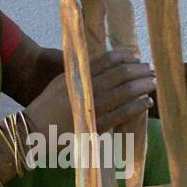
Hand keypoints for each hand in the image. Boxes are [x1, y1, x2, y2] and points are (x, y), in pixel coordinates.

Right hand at [24, 49, 155, 137]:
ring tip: (153, 82)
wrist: (33, 130)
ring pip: (124, 92)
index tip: (136, 56)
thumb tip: (107, 66)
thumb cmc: (47, 106)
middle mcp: (86, 88)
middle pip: (119, 74)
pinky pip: (122, 113)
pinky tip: (146, 101)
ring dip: (142, 85)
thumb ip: (81, 73)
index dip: (124, 56)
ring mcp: (92, 107)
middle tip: (151, 68)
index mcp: (77, 75)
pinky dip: (137, 106)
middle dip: (139, 70)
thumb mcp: (61, 82)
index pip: (106, 60)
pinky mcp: (96, 125)